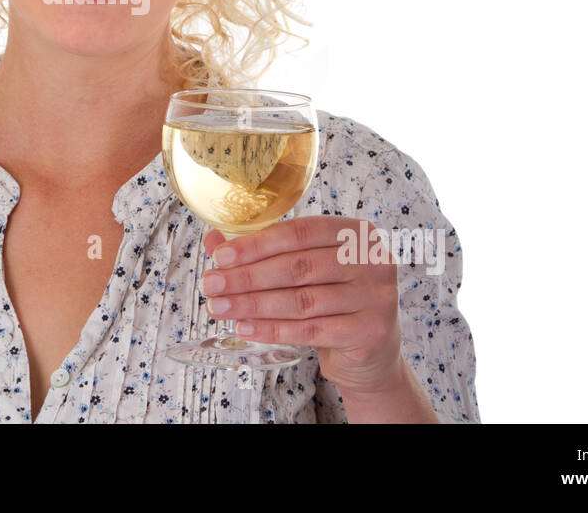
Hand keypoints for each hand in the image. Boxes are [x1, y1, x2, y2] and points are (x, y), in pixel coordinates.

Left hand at [201, 217, 407, 398]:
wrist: (371, 354)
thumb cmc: (334, 302)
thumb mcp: (305, 270)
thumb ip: (264, 252)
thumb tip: (213, 240)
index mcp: (356, 232)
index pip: (299, 232)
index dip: (257, 244)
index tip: (220, 256)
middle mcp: (372, 259)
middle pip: (298, 267)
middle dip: (247, 277)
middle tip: (211, 285)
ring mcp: (375, 296)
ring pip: (301, 300)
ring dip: (253, 304)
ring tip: (220, 307)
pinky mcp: (370, 331)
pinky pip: (311, 330)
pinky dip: (272, 329)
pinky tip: (244, 328)